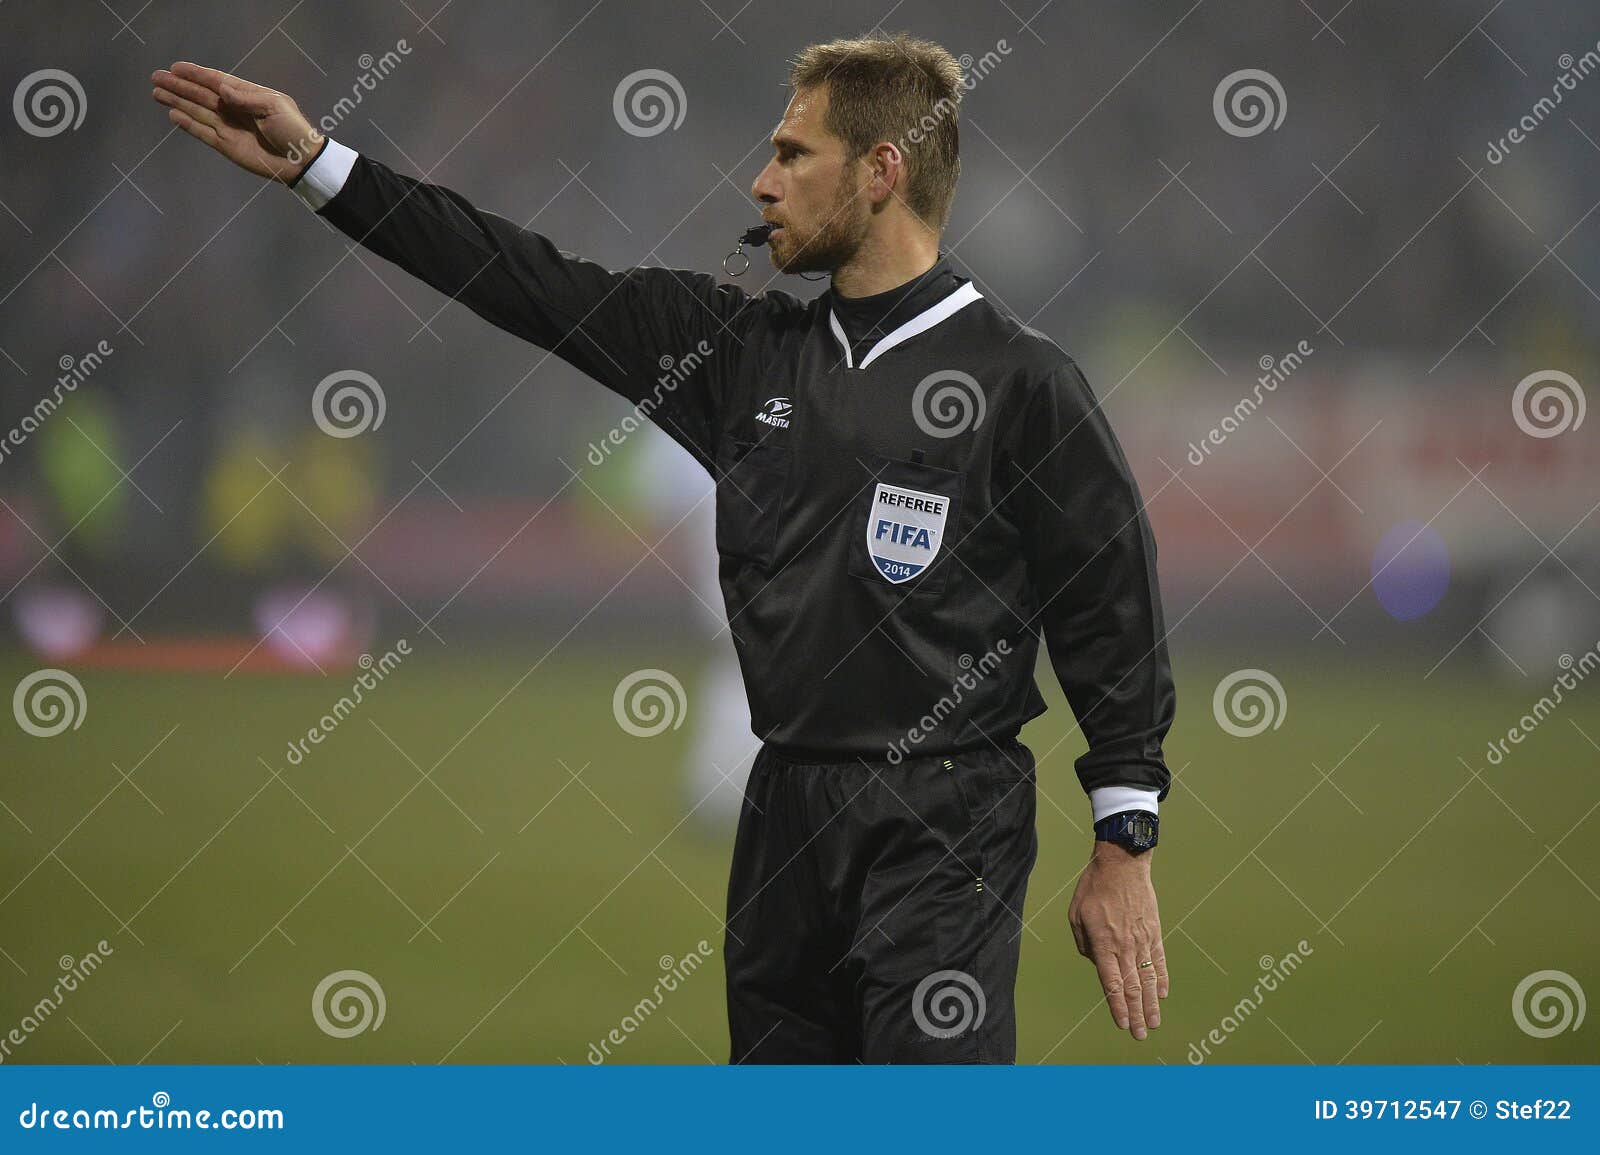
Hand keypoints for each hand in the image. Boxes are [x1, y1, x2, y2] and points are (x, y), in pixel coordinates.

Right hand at [151, 62, 321, 182]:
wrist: (301, 161)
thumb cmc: (292, 130)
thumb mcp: (275, 107)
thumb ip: (246, 98)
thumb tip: (221, 89)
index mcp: (247, 95)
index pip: (216, 81)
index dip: (196, 74)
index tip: (175, 67)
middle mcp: (233, 109)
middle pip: (201, 94)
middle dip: (179, 86)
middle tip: (156, 77)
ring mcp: (228, 127)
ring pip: (197, 111)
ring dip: (178, 101)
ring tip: (156, 92)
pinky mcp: (226, 145)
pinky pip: (202, 132)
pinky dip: (187, 124)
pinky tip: (173, 114)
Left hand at [1068, 841, 1167, 1039]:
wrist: (1122, 864)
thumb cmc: (1094, 888)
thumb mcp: (1075, 915)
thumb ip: (1084, 944)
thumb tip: (1095, 962)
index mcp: (1103, 944)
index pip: (1112, 983)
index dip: (1117, 1007)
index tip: (1123, 1026)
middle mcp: (1125, 946)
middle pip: (1132, 987)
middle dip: (1136, 1014)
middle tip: (1141, 1036)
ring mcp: (1142, 939)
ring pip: (1149, 979)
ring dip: (1151, 1004)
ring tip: (1154, 1023)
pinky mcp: (1154, 931)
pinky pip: (1159, 960)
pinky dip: (1161, 979)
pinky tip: (1161, 995)